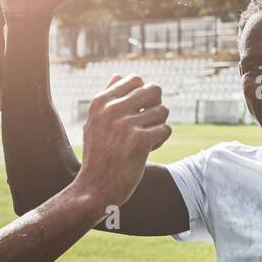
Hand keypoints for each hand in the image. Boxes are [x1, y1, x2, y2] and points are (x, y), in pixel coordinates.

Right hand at [72, 74, 171, 211]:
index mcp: (100, 101)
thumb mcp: (95, 122)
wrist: (95, 187)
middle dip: (156, 106)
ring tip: (145, 140)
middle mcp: (111, 109)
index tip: (137, 111)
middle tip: (147, 124)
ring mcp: (125, 124)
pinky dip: (161, 140)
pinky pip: (166, 129)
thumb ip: (109, 98)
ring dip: (159, 125)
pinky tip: (147, 150)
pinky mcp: (139, 140)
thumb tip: (120, 74)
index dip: (143, 95)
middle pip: (154, 89)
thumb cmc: (99, 154)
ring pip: (163, 110)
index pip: (136, 79)